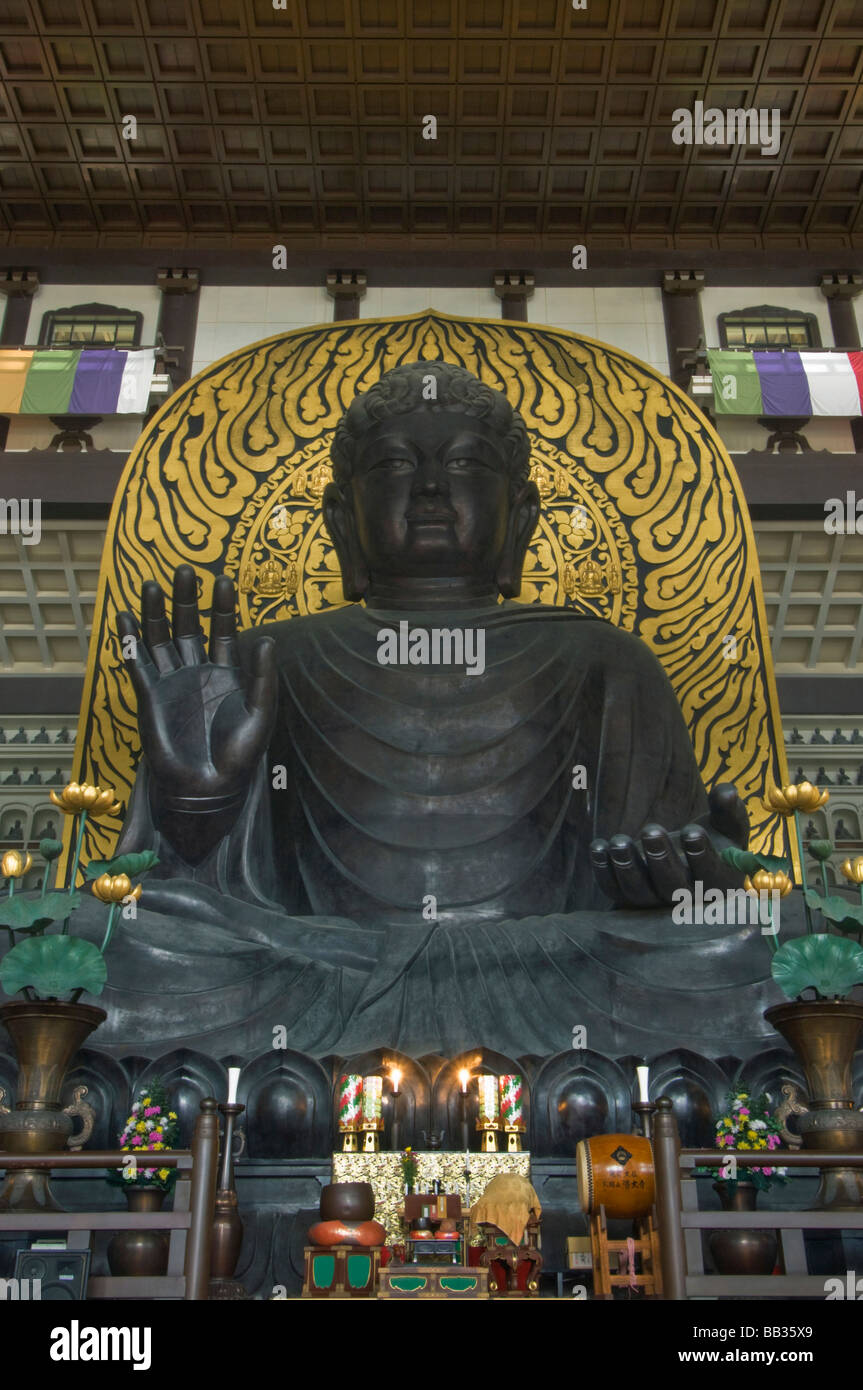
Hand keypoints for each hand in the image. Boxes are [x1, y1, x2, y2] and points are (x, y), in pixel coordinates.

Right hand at [117, 566, 276, 806]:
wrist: (207, 789)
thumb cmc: (238, 756)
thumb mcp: (260, 714)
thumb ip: (263, 677)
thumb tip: (267, 638)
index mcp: (227, 674)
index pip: (224, 631)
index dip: (222, 607)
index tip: (222, 580)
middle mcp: (197, 672)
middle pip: (189, 626)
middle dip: (186, 599)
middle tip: (184, 570)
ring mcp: (172, 682)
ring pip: (160, 638)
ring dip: (155, 612)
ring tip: (151, 585)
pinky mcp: (150, 696)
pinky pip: (138, 662)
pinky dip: (130, 640)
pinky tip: (124, 617)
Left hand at [590, 783, 749, 907]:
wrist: (688, 864)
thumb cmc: (714, 842)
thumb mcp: (727, 827)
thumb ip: (729, 811)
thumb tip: (728, 791)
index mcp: (717, 884)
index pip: (710, 874)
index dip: (701, 855)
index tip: (692, 831)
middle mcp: (684, 900)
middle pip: (671, 886)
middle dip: (660, 858)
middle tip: (651, 830)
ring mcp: (654, 903)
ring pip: (639, 890)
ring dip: (626, 866)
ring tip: (619, 841)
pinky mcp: (628, 900)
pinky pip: (614, 889)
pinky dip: (604, 870)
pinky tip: (599, 847)